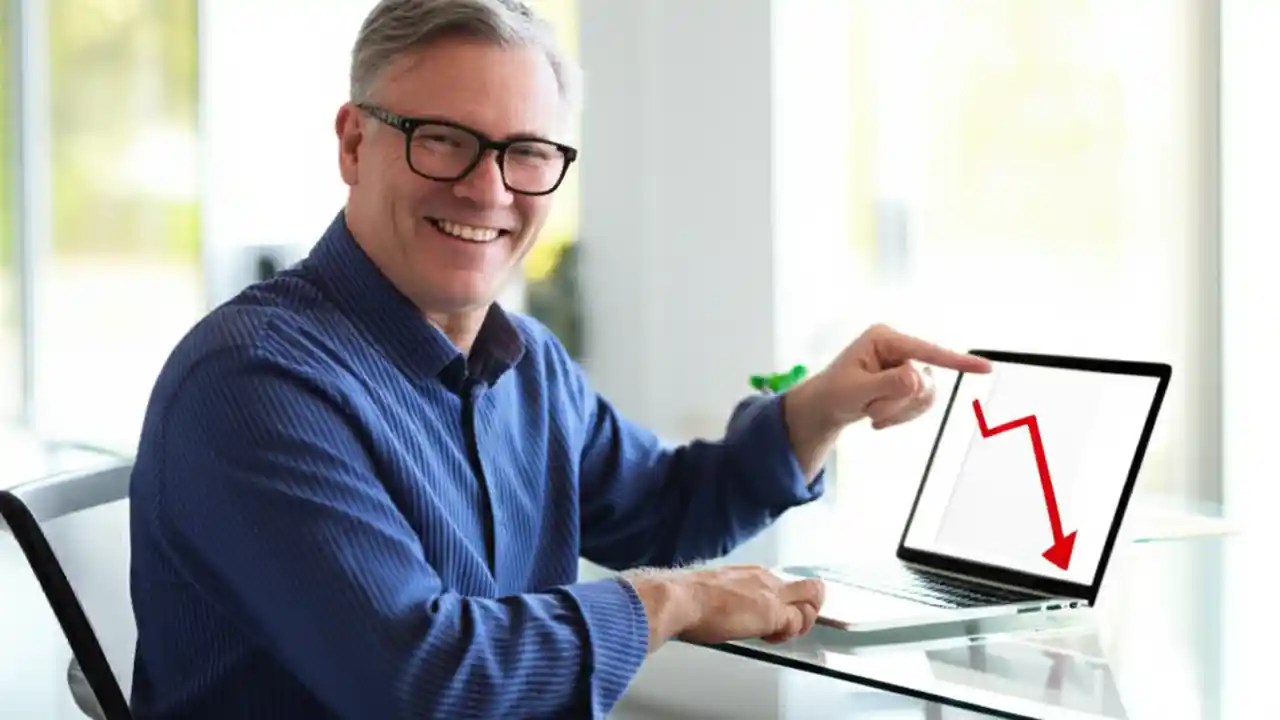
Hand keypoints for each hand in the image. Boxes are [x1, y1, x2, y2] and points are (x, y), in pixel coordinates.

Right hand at [627, 565, 824, 651]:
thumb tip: (721, 607)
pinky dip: (789, 634)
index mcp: (750, 574)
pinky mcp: (773, 612)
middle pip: (809, 589)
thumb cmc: (685, 598)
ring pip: (812, 602)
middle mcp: (765, 579)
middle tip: (790, 627)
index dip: (786, 605)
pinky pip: (797, 623)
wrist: (679, 599)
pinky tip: (769, 639)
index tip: (772, 619)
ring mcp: (771, 594)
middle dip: (808, 609)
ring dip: (801, 623)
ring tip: (777, 635)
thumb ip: (727, 598)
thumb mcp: (712, 593)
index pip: (784, 586)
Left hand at [822, 323, 991, 429]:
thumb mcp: (855, 390)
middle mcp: (900, 348)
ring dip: (900, 412)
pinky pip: (922, 405)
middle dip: (898, 404)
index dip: (956, 361)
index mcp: (884, 338)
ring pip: (926, 396)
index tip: (986, 368)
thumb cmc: (833, 393)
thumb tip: (917, 378)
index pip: (926, 350)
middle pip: (924, 381)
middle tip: (871, 412)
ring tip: (873, 413)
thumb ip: (887, 385)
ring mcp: (906, 364)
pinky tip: (879, 417)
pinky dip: (902, 416)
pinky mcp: (910, 381)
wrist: (824, 407)